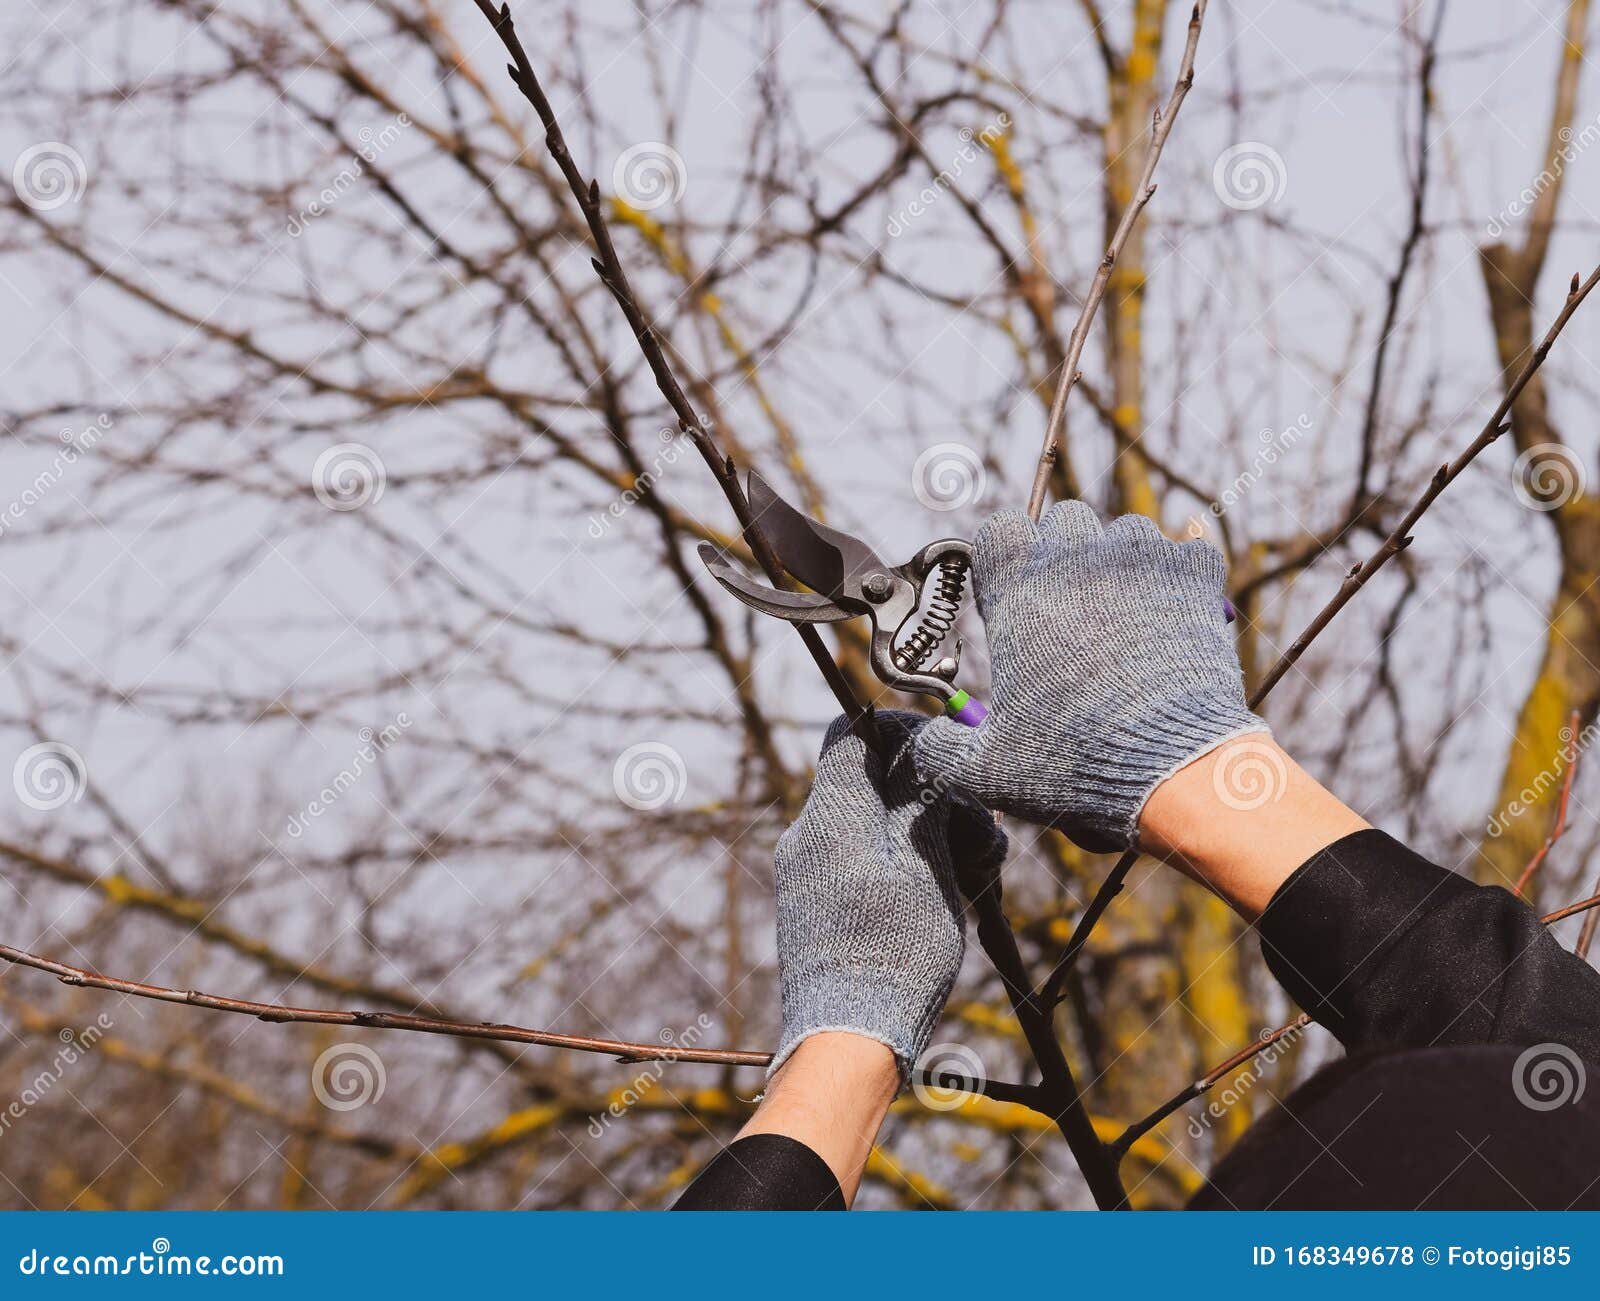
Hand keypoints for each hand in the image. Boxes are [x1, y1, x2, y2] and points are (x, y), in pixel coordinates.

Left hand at [771, 710, 1005, 1079]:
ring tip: (978, 877)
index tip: (948, 760)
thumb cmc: (891, 952)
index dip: (902, 733)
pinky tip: (951, 897)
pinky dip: (908, 867)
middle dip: (933, 798)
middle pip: (873, 782)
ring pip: (876, 825)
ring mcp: (808, 873)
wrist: (847, 1041)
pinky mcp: (816, 906)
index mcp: (829, 813)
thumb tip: (919, 744)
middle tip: (981, 838)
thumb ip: (918, 794)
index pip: (851, 733)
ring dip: (930, 837)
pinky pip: (864, 863)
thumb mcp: (923, 861)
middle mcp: (808, 835)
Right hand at [914, 503, 1266, 850]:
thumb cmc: (1075, 762)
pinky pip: (1183, 550)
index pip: (1000, 529)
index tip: (1010, 592)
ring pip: (1125, 532)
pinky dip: (1177, 575)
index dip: (1003, 558)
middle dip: (1062, 554)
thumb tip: (926, 739)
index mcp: (1018, 589)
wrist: (1175, 769)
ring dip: (1118, 562)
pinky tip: (1171, 616)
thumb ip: (942, 747)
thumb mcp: (985, 768)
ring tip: (1122, 615)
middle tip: (1068, 609)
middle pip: (1063, 520)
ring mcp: (1140, 561)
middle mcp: (1075, 560)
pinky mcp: (1194, 577)